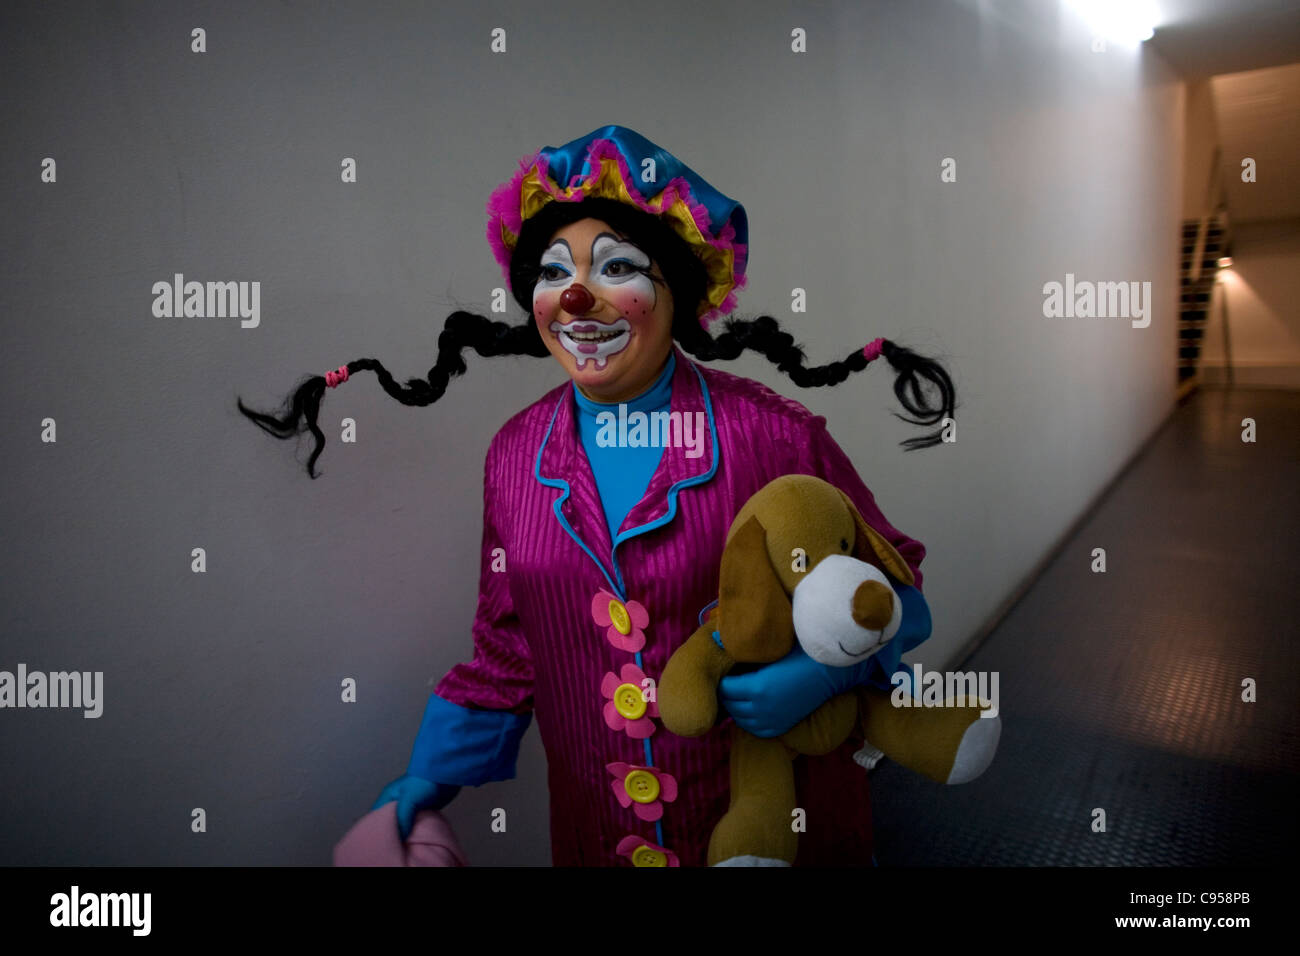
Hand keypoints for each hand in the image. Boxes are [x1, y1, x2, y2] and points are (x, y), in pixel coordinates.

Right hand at [372, 774, 459, 841]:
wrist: (445, 774)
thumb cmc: (424, 781)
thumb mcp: (409, 799)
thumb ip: (402, 818)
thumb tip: (401, 836)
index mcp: (388, 797)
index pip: (376, 818)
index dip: (378, 830)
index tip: (381, 843)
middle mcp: (397, 803)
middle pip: (390, 823)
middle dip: (391, 834)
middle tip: (393, 847)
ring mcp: (409, 807)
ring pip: (402, 824)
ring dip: (404, 833)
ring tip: (403, 846)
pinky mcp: (421, 810)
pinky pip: (414, 824)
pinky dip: (414, 830)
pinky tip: (415, 839)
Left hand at [719, 645, 870, 737]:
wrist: (828, 673)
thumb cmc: (800, 655)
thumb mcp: (770, 650)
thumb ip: (744, 649)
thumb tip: (714, 637)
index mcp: (757, 687)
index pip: (724, 688)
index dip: (721, 678)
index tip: (723, 669)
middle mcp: (762, 708)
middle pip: (729, 705)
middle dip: (725, 693)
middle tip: (727, 680)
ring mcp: (771, 720)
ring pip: (739, 719)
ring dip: (735, 707)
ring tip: (736, 693)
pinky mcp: (780, 727)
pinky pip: (754, 729)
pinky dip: (747, 719)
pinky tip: (749, 707)